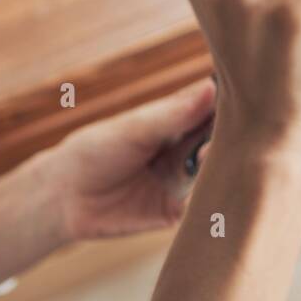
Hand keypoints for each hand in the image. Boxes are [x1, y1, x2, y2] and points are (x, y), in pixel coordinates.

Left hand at [47, 79, 216, 241]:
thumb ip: (173, 114)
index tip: (237, 109)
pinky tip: (205, 198)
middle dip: (224, 144)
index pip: (212, 111)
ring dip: (216, 173)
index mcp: (176, 122)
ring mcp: (181, 182)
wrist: (63, 195)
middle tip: (211, 144)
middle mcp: (184, 150)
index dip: (227, 110)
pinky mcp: (175, 212)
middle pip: (220, 145)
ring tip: (202, 164)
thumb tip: (210, 88)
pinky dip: (207, 204)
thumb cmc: (95, 150)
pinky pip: (200, 210)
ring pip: (214, 176)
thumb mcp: (134, 128)